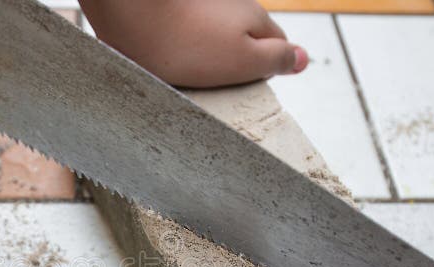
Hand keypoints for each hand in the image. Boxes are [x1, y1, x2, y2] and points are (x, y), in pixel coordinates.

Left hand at [80, 0, 307, 87]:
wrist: (130, 19)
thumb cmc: (185, 43)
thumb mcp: (244, 60)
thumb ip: (276, 59)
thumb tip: (303, 59)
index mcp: (255, 17)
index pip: (278, 47)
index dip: (267, 71)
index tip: (249, 90)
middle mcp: (231, 8)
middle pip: (246, 44)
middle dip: (237, 67)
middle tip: (220, 90)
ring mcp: (201, 11)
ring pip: (215, 44)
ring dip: (208, 63)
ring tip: (193, 82)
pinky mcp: (173, 20)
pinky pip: (188, 45)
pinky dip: (185, 58)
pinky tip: (173, 70)